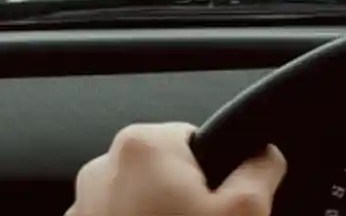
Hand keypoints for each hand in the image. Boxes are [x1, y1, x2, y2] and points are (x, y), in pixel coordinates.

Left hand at [68, 122, 286, 215]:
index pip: (195, 137)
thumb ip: (262, 168)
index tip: (220, 206)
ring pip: (137, 203)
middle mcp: (100, 170)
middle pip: (163, 172)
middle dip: (185, 199)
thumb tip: (264, 154)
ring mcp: (80, 211)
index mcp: (143, 146)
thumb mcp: (247, 213)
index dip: (217, 172)